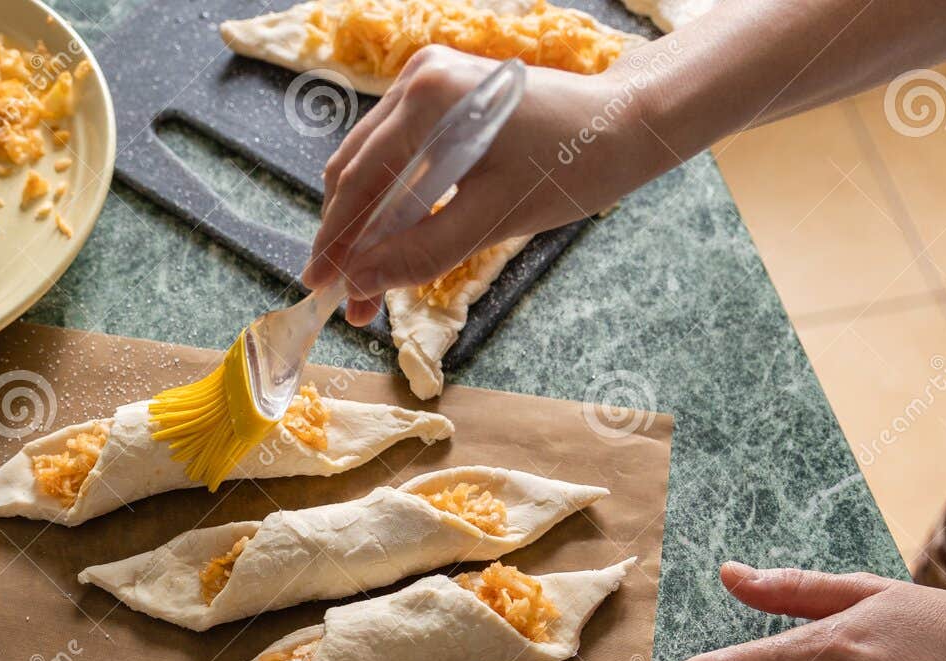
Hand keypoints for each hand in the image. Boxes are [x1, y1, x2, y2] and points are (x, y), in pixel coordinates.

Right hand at [302, 45, 665, 324]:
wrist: (627, 124)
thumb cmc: (572, 167)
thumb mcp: (494, 220)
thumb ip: (422, 252)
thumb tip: (360, 282)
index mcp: (429, 98)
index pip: (361, 181)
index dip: (337, 241)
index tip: (319, 288)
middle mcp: (418, 78)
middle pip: (357, 169)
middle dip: (349, 238)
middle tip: (344, 298)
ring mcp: (428, 80)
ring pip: (374, 162)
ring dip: (368, 222)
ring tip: (366, 282)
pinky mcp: (443, 93)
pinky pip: (400, 151)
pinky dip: (393, 198)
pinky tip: (393, 241)